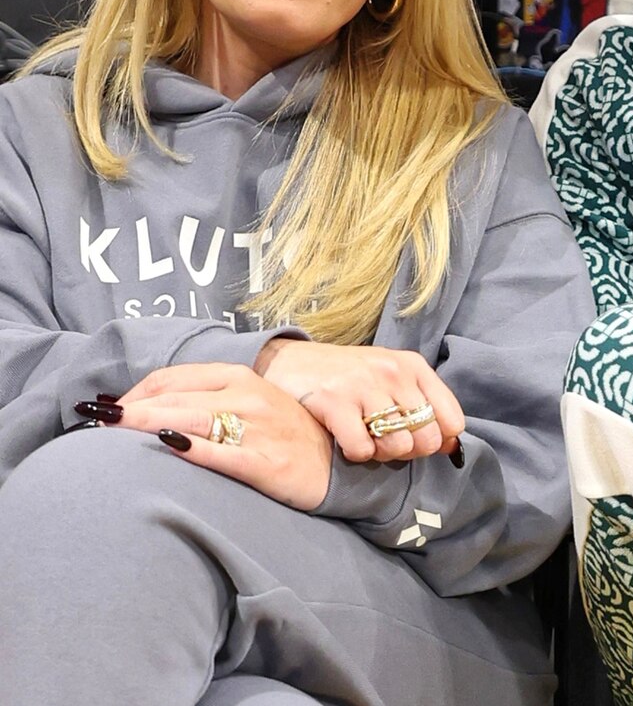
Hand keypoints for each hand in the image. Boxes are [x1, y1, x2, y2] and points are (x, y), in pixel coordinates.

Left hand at [110, 363, 332, 509]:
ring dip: (144, 426)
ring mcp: (258, 428)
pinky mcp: (267, 463)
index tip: (106, 411)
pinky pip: (223, 453)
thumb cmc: (282, 432)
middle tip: (92, 424)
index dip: (132, 393)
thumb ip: (204, 398)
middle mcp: (247, 396)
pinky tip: (165, 447)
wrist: (333, 460)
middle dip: (127, 412)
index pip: (171, 378)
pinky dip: (192, 449)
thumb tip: (144, 407)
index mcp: (239, 376)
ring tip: (108, 437)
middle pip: (174, 398)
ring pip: (190, 420)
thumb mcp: (248, 402)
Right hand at [254, 338, 464, 464]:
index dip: (436, 439)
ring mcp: (365, 386)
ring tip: (365, 437)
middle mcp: (394, 372)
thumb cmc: (349, 376)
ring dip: (381, 453)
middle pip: (426, 437)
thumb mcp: (392, 379)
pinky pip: (363, 450)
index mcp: (413, 366)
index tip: (415, 437)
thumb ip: (424, 406)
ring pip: (398, 446)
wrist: (291, 362)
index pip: (452, 420)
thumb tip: (451, 446)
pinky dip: (356, 453)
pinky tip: (345, 438)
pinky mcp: (335, 402)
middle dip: (409, 450)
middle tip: (385, 440)